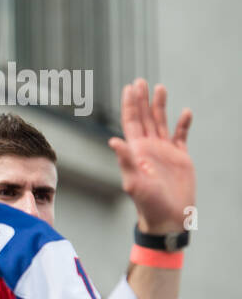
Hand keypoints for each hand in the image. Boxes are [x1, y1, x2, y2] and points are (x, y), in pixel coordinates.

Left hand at [108, 79, 194, 233]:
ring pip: (161, 122)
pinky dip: (183, 123)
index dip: (130, 104)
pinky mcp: (180, 158)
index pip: (131, 122)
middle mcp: (148, 148)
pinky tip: (185, 112)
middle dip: (142, 99)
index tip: (130, 87)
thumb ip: (125, 160)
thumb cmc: (148, 204)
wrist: (168, 217)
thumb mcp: (134, 182)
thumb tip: (113, 140)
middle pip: (144, 118)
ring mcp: (164, 151)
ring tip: (161, 87)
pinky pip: (181, 135)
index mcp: (136, 151)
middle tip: (140, 81)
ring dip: (160, 106)